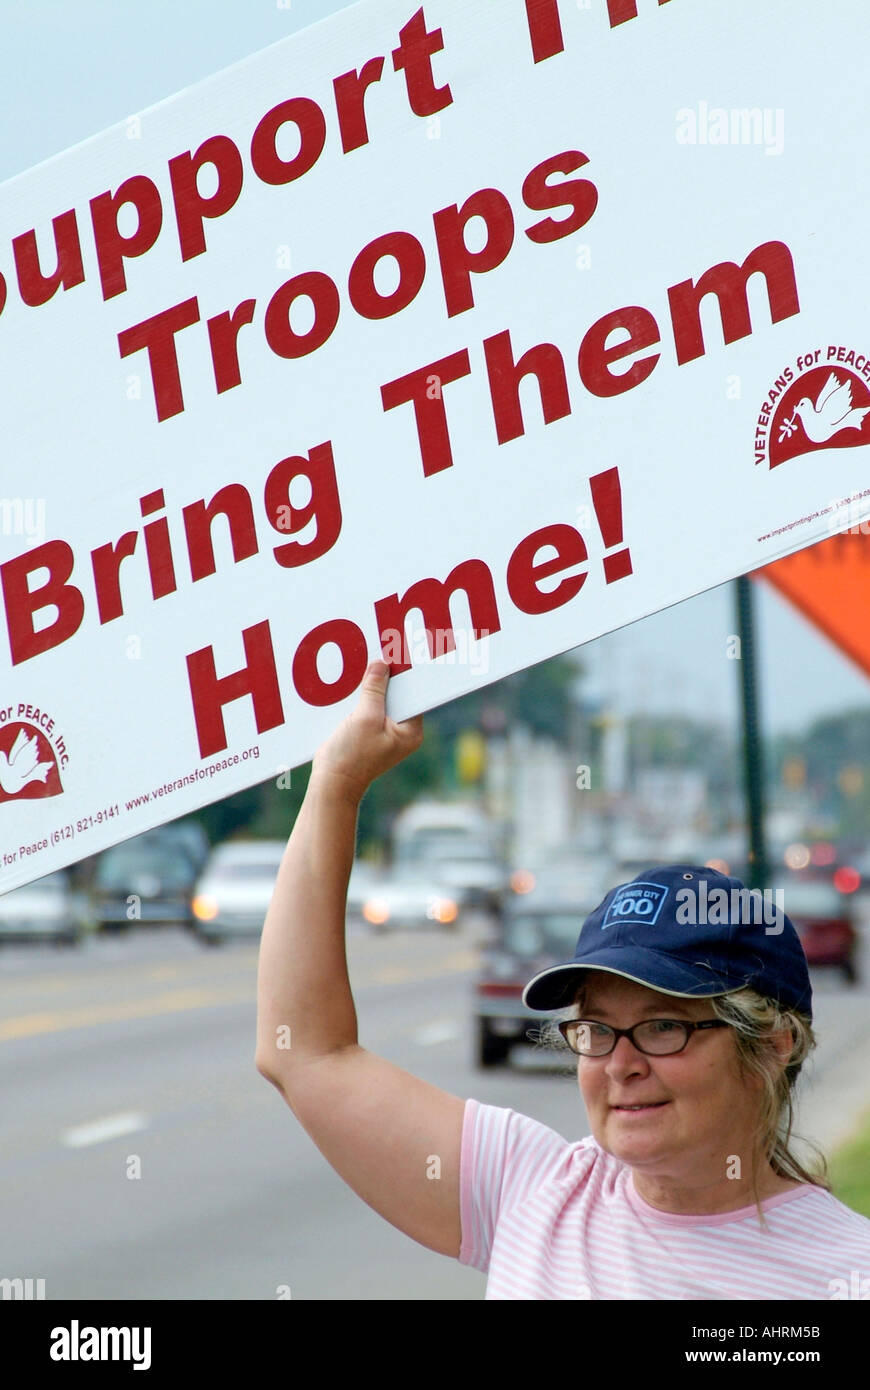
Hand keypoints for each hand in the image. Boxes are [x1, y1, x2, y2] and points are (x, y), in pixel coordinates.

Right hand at [310, 661, 422, 804]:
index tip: (398, 654)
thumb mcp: (365, 718)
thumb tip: (381, 664)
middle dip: (385, 678)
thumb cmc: (351, 757)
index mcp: (411, 731)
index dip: (404, 674)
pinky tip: (351, 685)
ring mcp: (384, 731)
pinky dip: (360, 697)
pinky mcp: (368, 731)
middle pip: (396, 694)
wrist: (331, 782)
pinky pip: (367, 706)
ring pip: (380, 699)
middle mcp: (402, 731)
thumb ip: (374, 690)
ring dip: (370, 687)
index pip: (413, 694)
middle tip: (379, 655)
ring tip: (364, 666)